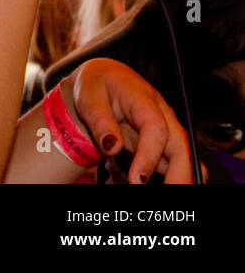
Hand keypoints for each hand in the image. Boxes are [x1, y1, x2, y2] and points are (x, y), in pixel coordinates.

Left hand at [70, 58, 194, 183]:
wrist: (104, 79)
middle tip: (166, 193)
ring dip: (182, 177)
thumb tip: (111, 146)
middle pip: (181, 145)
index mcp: (142, 98)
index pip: (155, 127)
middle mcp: (162, 113)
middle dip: (178, 175)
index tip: (138, 180)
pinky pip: (177, 161)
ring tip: (172, 193)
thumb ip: (99, 121)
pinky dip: (177, 176)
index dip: (149, 155)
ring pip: (185, 155)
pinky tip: (169, 185)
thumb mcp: (88, 96)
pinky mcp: (164, 141)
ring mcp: (167, 127)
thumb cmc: (96, 86)